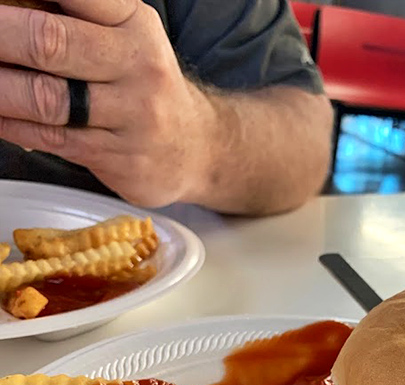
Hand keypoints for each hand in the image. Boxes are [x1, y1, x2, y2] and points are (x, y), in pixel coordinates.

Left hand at [0, 0, 215, 206]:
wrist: (195, 148)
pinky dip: (13, 125)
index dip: (21, 0)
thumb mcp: (123, 32)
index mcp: (133, 21)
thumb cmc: (142, 83)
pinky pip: (53, 139)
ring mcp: (131, 116)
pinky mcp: (120, 157)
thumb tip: (7, 10)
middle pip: (50, 42)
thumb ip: (72, 16)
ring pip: (46, 99)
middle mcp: (137, 65)